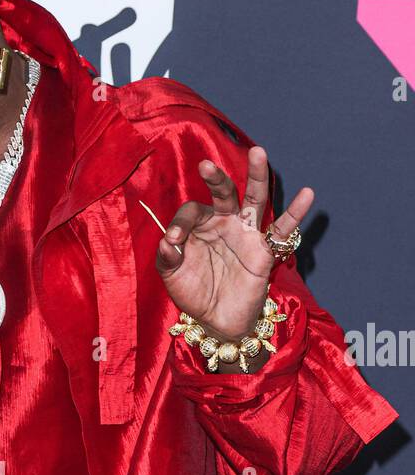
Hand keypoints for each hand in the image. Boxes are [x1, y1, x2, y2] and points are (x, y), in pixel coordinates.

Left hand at [155, 145, 313, 343]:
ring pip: (254, 199)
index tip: (173, 242)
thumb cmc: (194, 293)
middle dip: (215, 179)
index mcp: (201, 226)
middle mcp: (225, 223)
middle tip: (205, 166)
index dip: (180, 223)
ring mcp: (246, 234)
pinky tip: (307, 194)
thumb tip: (167, 243)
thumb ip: (167, 258)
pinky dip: (296, 213)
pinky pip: (282, 230)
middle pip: (224, 193)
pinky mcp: (265, 251)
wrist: (216, 321)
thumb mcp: (172, 277)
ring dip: (257, 177)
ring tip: (258, 153)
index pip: (192, 212)